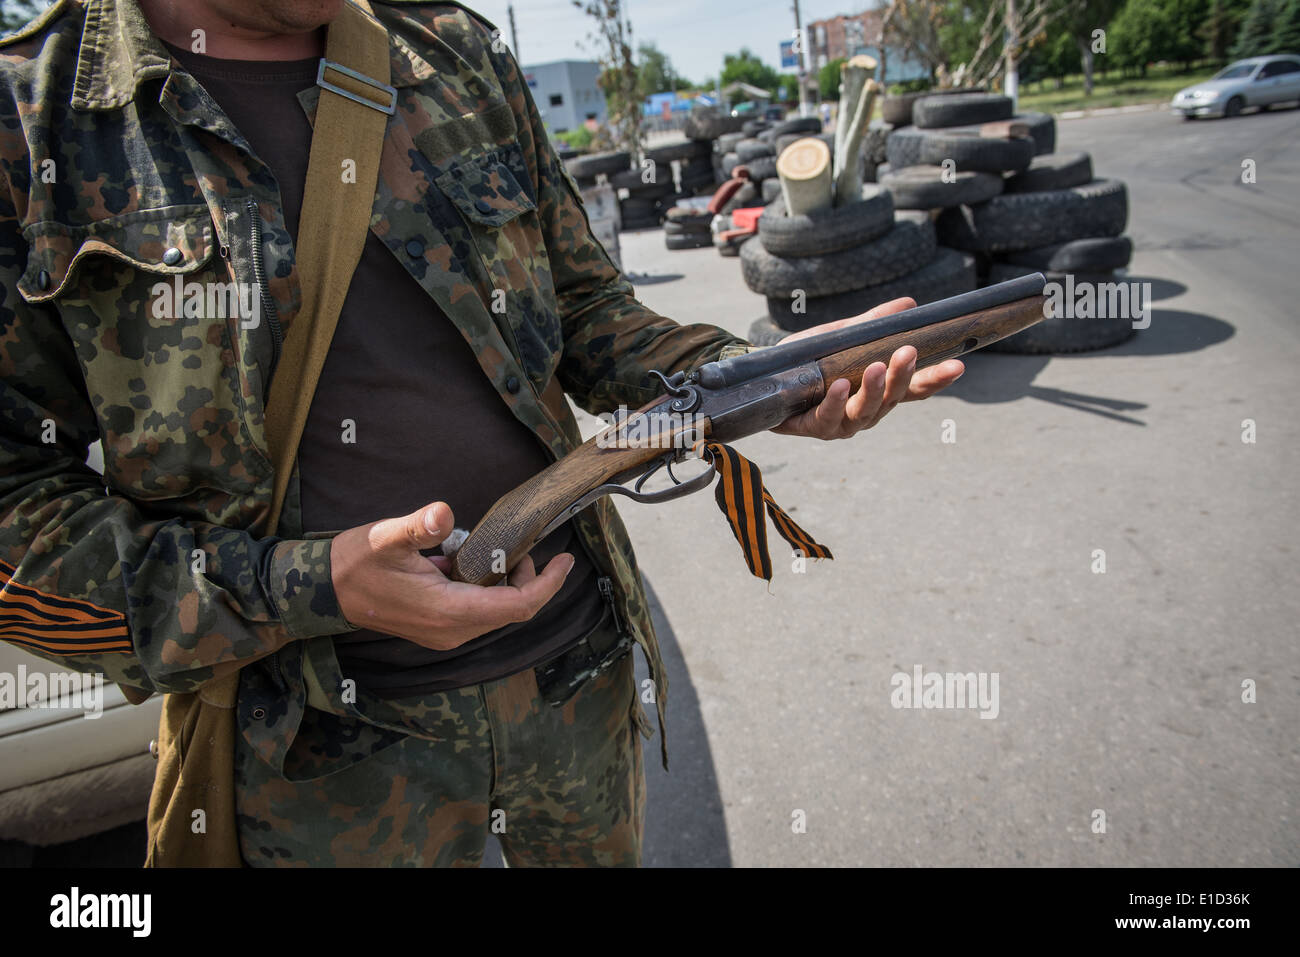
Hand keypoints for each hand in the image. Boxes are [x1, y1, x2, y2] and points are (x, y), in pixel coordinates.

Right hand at [329, 502, 572, 650]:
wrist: (324, 592)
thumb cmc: (356, 563)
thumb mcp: (386, 537)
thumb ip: (419, 527)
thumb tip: (442, 513)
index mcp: (448, 612)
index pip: (517, 606)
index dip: (546, 585)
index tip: (565, 561)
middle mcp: (452, 632)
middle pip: (513, 611)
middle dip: (530, 581)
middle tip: (529, 549)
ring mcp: (445, 635)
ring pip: (497, 614)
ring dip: (510, 586)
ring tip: (506, 553)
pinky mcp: (438, 630)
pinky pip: (479, 613)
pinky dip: (491, 590)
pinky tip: (478, 565)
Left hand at [771, 297, 965, 439]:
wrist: (765, 377)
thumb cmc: (809, 360)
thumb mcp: (842, 337)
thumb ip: (873, 324)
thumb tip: (909, 304)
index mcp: (879, 392)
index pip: (915, 389)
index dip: (937, 379)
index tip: (958, 365)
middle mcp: (866, 412)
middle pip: (893, 399)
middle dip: (902, 376)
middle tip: (907, 352)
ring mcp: (842, 424)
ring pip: (865, 412)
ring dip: (873, 390)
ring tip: (876, 367)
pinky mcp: (814, 427)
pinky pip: (829, 418)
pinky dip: (837, 402)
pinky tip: (841, 386)